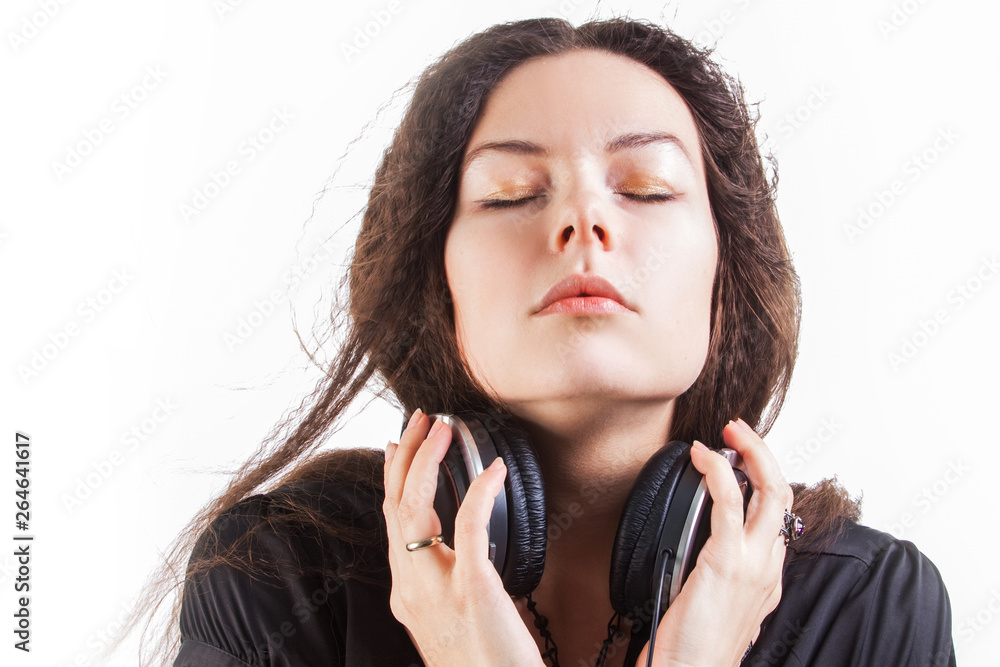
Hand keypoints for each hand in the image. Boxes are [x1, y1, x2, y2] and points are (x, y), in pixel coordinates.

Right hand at [382, 409, 544, 666]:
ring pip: (415, 508)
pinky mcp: (471, 589)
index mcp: (407, 592)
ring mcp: (436, 588)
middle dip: (406, 455)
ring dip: (426, 460)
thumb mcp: (451, 622)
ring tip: (439, 427)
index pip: (391, 521)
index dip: (394, 478)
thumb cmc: (486, 665)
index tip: (397, 445)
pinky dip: (479, 491)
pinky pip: (469, 527)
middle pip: (396, 506)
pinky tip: (493, 470)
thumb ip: (444, 585)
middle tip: (419, 419)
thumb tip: (452, 550)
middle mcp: (411, 587)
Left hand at [636, 418, 791, 666]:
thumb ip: (715, 569)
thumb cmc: (691, 647)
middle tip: (740, 429)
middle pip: (784, 495)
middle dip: (765, 454)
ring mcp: (753, 565)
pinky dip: (719, 470)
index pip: (778, 515)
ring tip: (730, 429)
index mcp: (768, 576)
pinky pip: (730, 503)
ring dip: (752, 451)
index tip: (738, 456)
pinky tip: (704, 456)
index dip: (763, 478)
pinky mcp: (726, 563)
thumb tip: (697, 540)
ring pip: (770, 492)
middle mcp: (769, 568)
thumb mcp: (711, 601)